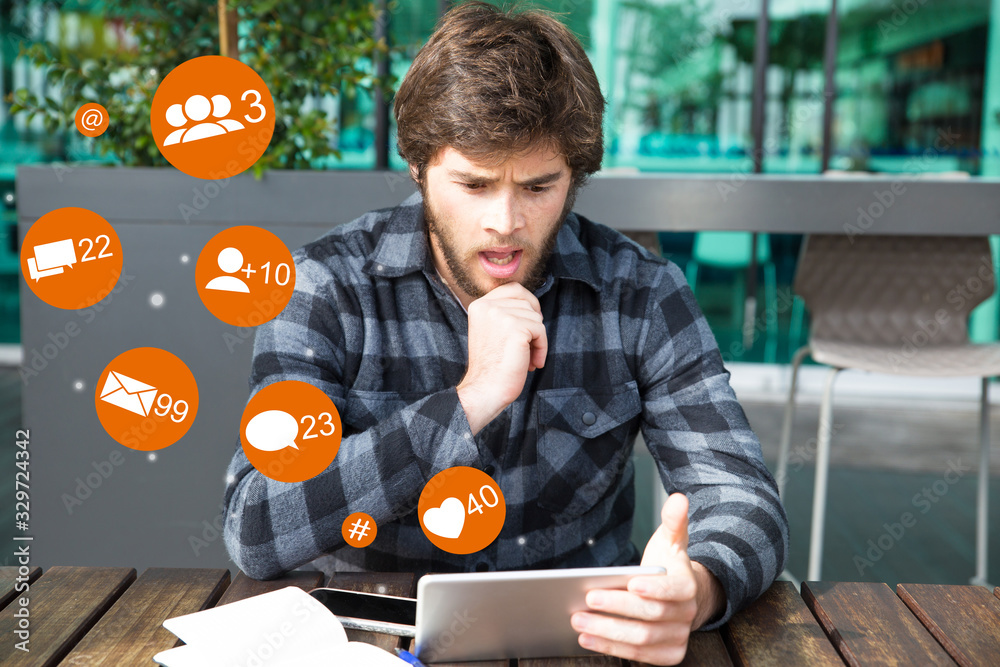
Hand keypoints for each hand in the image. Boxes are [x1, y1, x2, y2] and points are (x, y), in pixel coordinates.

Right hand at [457, 283, 546, 433]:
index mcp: (479, 306)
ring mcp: (501, 315)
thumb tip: (533, 307)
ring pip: (536, 317)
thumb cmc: (492, 366)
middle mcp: (487, 306)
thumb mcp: (491, 331)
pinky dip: (541, 348)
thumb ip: (505, 314)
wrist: (485, 389)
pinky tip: (532, 363)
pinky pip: (541, 331)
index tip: (530, 325)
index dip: (528, 303)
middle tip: (530, 344)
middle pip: (527, 301)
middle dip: (534, 323)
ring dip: (537, 339)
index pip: (513, 289)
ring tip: (526, 358)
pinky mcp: (516, 328)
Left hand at [571, 493, 724, 665]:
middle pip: (651, 615)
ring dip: (608, 632)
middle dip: (617, 608)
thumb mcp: (670, 542)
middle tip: (587, 599)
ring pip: (642, 638)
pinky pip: (638, 655)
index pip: (673, 590)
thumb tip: (678, 498)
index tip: (631, 584)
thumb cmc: (669, 567)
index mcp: (687, 586)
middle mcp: (686, 615)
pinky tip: (588, 638)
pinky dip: (611, 648)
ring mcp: (677, 638)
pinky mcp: (666, 655)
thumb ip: (673, 521)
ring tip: (578, 621)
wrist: (681, 599)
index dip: (654, 588)